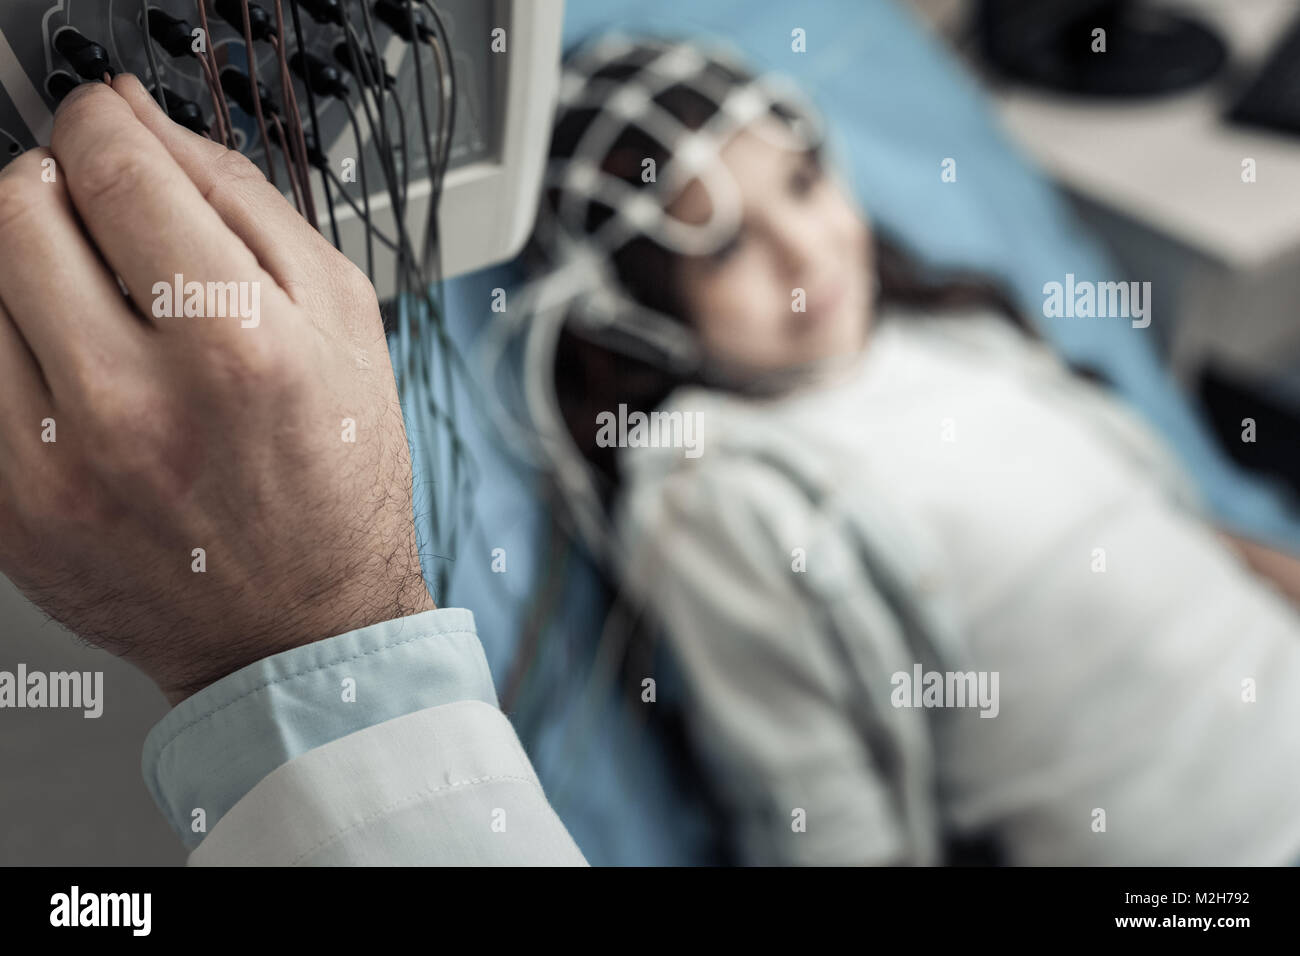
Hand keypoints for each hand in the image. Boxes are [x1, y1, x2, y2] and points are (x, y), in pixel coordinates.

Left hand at [0, 76, 432, 705]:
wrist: (298, 627)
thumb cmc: (336, 477)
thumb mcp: (344, 320)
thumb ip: (244, 200)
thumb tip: (142, 120)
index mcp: (237, 346)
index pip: (117, 170)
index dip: (102, 124)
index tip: (106, 127)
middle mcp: (135, 405)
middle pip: (17, 209)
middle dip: (53, 186)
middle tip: (97, 217)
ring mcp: (56, 464)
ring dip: (22, 262)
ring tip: (88, 300)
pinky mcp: (9, 508)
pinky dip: (9, 340)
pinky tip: (69, 365)